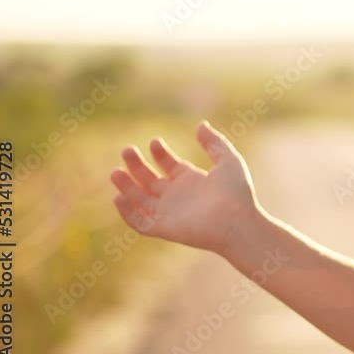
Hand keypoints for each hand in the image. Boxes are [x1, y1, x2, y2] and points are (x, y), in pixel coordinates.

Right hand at [109, 121, 260, 253]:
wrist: (238, 222)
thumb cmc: (237, 193)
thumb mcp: (228, 160)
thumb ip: (214, 143)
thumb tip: (201, 125)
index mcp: (192, 180)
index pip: (168, 165)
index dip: (159, 153)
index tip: (153, 141)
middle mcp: (178, 196)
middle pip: (149, 180)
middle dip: (136, 166)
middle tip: (127, 150)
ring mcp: (169, 213)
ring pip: (140, 200)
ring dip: (126, 186)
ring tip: (115, 171)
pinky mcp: (164, 228)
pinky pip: (139, 223)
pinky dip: (127, 212)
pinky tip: (119, 196)